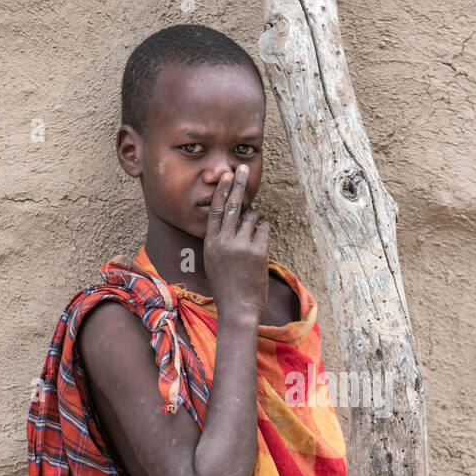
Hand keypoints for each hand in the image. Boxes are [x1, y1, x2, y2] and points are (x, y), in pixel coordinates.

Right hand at [202, 164, 269, 321]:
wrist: (238, 307)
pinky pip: (264, 229)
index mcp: (211, 243)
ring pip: (251, 216)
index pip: (215, 210)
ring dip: (255, 215)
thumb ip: (220, 239)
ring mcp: (241, 246)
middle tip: (242, 168)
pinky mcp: (258, 252)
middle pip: (232, 205)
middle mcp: (224, 241)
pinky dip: (264, 229)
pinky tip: (261, 239)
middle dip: (238, 184)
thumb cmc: (227, 285)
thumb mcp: (214, 260)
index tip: (226, 176)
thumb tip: (234, 216)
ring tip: (254, 224)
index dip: (221, 191)